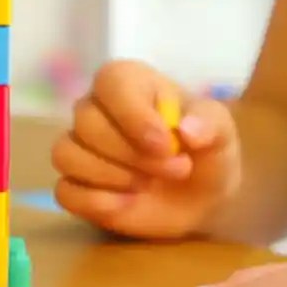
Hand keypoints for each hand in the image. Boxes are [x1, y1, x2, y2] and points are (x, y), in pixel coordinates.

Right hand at [51, 59, 241, 239]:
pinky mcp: (75, 186)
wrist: (200, 197)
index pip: (111, 82)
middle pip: (87, 124)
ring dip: (111, 177)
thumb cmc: (203, 151)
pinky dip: (97, 203)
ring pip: (67, 155)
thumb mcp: (220, 132)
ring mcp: (80, 149)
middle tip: (175, 169)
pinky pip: (66, 191)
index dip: (134, 115)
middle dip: (133, 155)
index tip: (167, 144)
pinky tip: (128, 204)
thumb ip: (209, 124)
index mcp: (128, 82)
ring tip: (146, 185)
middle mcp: (95, 109)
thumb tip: (188, 130)